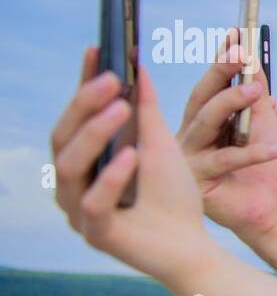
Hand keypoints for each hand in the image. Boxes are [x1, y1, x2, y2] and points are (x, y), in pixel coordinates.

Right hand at [52, 48, 220, 288]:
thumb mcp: (161, 146)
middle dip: (85, 105)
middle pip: (64, 137)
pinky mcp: (97, 235)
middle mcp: (73, 183)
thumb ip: (146, 110)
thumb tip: (135, 65)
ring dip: (95, 134)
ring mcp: (79, 210)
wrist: (193, 246)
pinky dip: (112, 177)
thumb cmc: (173, 197)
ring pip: (72, 167)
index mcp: (86, 159)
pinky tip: (129, 155)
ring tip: (121, 109)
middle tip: (112, 78)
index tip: (96, 49)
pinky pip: (95, 203)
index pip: (77, 115)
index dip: (83, 83)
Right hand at [177, 27, 276, 241]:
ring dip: (231, 102)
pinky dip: (252, 151)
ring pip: (206, 122)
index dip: (222, 59)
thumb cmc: (265, 170)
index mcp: (204, 120)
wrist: (271, 211)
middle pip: (202, 97)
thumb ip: (258, 100)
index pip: (211, 84)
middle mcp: (189, 134)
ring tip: (255, 90)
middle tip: (240, 52)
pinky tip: (276, 147)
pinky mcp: (196, 180)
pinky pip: (224, 160)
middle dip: (220, 71)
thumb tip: (254, 65)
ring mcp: (187, 156)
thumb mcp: (266, 128)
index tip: (236, 32)